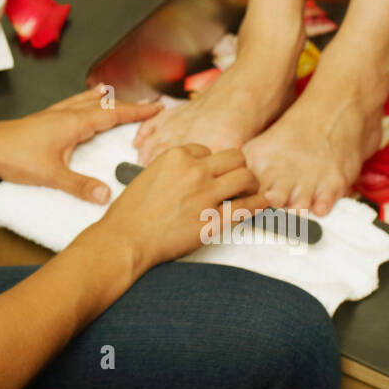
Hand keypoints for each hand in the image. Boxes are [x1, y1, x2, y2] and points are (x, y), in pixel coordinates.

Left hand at [0, 85, 162, 203]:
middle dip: (126, 105)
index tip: (156, 109)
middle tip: (146, 105)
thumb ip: (80, 186)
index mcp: (73, 123)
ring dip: (105, 100)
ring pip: (86, 102)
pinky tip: (81, 104)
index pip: (112, 114)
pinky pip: (72, 105)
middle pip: (103, 105)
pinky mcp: (45, 120)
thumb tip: (105, 194)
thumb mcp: (51, 175)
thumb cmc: (14, 156)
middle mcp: (66, 114)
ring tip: (116, 96)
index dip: (136, 112)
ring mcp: (54, 115)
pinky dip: (84, 102)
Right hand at [97, 143, 267, 270]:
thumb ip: (172, 168)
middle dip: (239, 167)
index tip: (211, 173)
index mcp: (176, 156)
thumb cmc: (131, 211)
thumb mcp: (148, 174)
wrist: (127, 238)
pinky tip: (261, 205)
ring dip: (252, 184)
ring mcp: (205, 194)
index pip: (208, 149)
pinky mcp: (213, 220)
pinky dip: (259, 204)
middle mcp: (194, 170)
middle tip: (239, 179)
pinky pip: (247, 207)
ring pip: (246, 177)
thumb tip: (189, 171)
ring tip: (251, 191)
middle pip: (234, 157)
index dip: (211, 162)